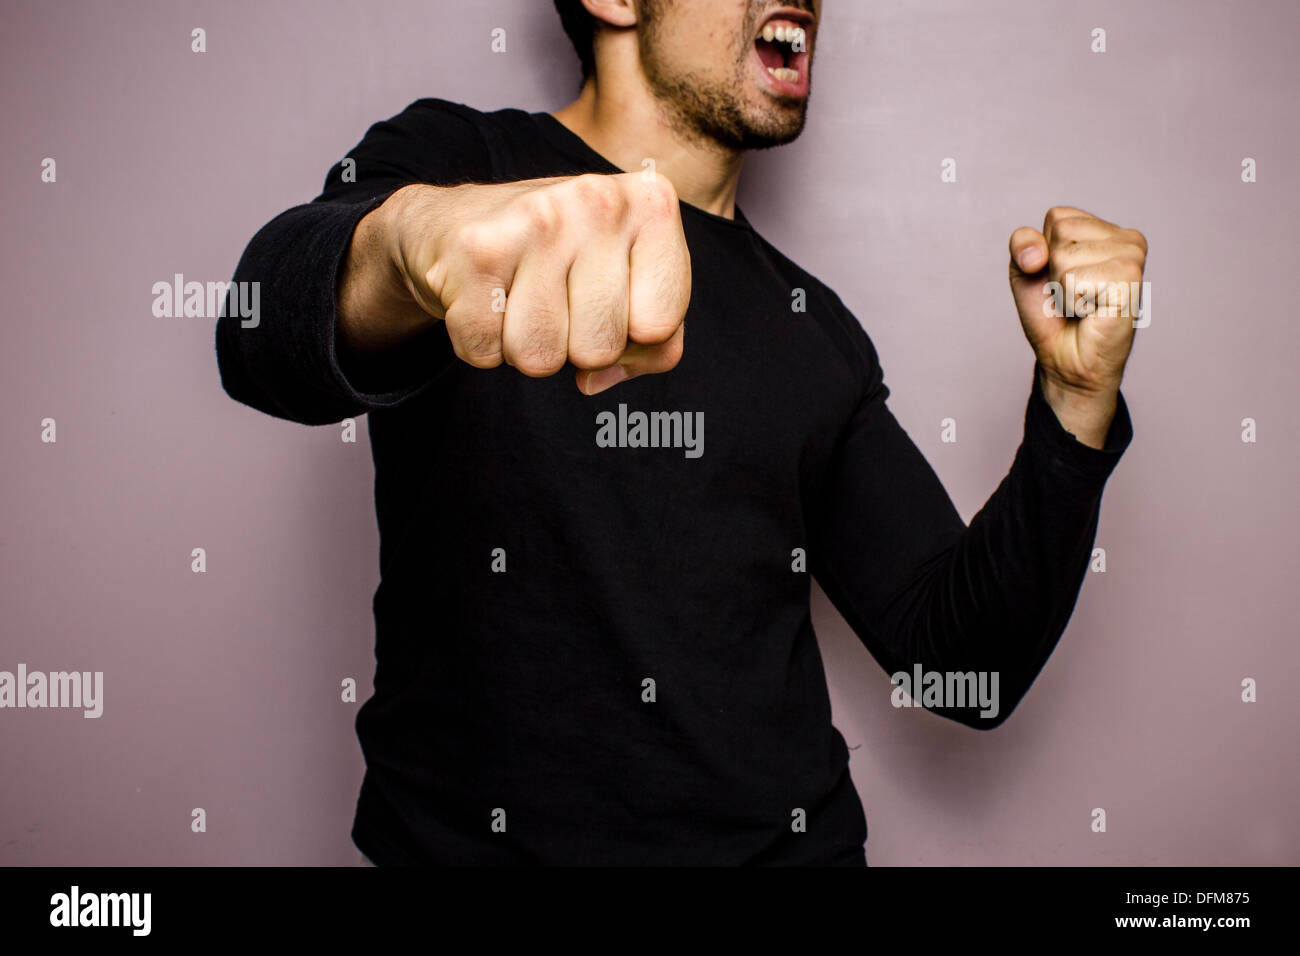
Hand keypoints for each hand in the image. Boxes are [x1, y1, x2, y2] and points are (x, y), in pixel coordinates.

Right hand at [387, 172, 690, 394]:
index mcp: (650, 205)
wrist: (452, 223)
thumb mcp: (627, 286)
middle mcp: (598, 199)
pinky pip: (488, 352)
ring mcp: (536, 219)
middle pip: (602, 347)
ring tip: (518, 300)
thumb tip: (599, 379)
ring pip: (542, 358)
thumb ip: (655, 342)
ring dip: (526, 347)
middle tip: (555, 301)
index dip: (632, 338)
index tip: (608, 304)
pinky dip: (482, 344)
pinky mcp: (477, 249)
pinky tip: (484, 299)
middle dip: (575, 346)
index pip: (661, 324)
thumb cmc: (558, 261)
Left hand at [1008, 207, 1147, 445]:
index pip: (1057, 216)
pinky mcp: (1129, 281)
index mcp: (1105, 229)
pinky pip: (1073, 280)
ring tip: (1081, 305)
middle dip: (1051, 270)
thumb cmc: (1051, 315)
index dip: (1042, 252)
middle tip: (1071, 295)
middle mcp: (1126, 238)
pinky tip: (1091, 312)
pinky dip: (1070, 302)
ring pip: (1064, 257)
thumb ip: (1022, 244)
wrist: (1065, 359)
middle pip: (1060, 232)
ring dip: (1061, 289)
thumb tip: (1037, 253)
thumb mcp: (1025, 271)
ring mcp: (1132, 258)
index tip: (1059, 277)